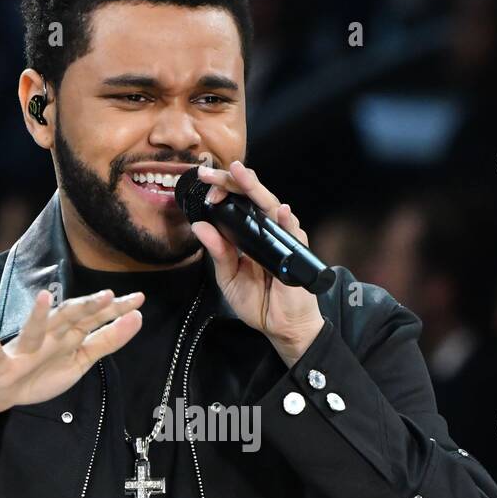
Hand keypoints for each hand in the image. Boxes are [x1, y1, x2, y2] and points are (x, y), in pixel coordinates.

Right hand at [0, 288, 144, 425]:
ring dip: (38, 314)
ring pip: (32, 330)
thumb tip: (137, 317)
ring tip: (45, 298)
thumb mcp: (82, 358)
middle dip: (85, 306)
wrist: (5, 389)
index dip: (115, 309)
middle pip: (67, 317)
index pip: (94, 317)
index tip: (139, 299)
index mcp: (69, 334)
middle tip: (107, 295)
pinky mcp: (3, 365)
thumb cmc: (44, 369)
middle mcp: (48, 335)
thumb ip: (108, 339)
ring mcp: (25, 349)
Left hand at [191, 160, 324, 365]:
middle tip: (210, 172)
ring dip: (255, 190)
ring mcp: (283, 238)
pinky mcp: (296, 253)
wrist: (278, 325)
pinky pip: (293, 234)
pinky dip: (287, 222)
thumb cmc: (257, 301)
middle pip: (251, 198)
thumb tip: (200, 226)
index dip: (221, 191)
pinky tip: (281, 211)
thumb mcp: (228, 276)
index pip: (236, 204)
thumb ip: (217, 251)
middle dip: (231, 181)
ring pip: (271, 207)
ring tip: (240, 174)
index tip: (204, 185)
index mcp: (249, 234)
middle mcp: (267, 230)